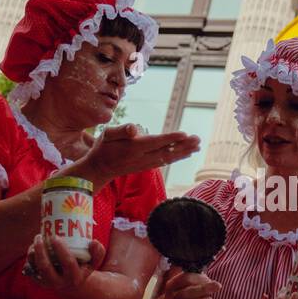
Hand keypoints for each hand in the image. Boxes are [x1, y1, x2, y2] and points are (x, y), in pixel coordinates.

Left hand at [24, 233, 104, 295]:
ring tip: (37, 239)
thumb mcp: (93, 262)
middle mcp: (60, 282)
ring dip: (33, 253)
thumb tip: (93, 241)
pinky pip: (30, 270)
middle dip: (41, 251)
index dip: (61, 250)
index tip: (55, 236)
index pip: (68, 263)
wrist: (72, 283)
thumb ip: (98, 252)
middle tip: (40, 235)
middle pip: (46, 268)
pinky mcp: (40, 281)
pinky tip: (33, 248)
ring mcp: (48, 283)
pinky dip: (30, 258)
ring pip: (36, 268)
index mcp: (75, 277)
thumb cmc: (83, 266)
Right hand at [62, 125, 201, 187]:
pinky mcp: (147, 166)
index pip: (156, 142)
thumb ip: (121, 130)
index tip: (185, 134)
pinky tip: (187, 153)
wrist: (99, 169)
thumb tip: (135, 129)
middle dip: (183, 146)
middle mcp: (142, 157)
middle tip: (198, 139)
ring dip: (184, 152)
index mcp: (133, 148)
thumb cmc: (103, 147)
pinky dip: (177, 157)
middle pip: (166, 151)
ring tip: (198, 145)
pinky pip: (165, 162)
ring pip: (168, 158)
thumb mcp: (107, 135)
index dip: (171, 138)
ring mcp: (146, 164)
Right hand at [157, 267, 220, 298]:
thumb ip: (196, 280)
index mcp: (172, 286)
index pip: (184, 279)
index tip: (209, 279)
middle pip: (185, 293)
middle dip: (202, 289)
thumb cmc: (182, 297)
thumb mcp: (185, 286)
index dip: (198, 278)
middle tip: (217, 286)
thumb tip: (209, 277)